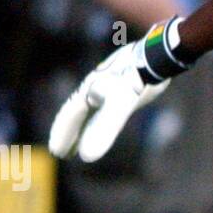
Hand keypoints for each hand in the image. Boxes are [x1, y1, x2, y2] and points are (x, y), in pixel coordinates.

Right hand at [48, 39, 168, 161]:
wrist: (156, 55)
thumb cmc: (136, 79)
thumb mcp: (120, 104)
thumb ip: (105, 128)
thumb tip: (87, 157)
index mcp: (90, 92)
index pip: (71, 117)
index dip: (63, 134)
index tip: (55, 151)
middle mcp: (96, 88)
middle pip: (78, 115)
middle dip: (71, 134)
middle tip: (61, 152)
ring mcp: (111, 86)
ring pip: (93, 111)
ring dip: (86, 128)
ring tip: (82, 144)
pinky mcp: (127, 84)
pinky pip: (110, 105)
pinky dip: (104, 119)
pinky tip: (106, 122)